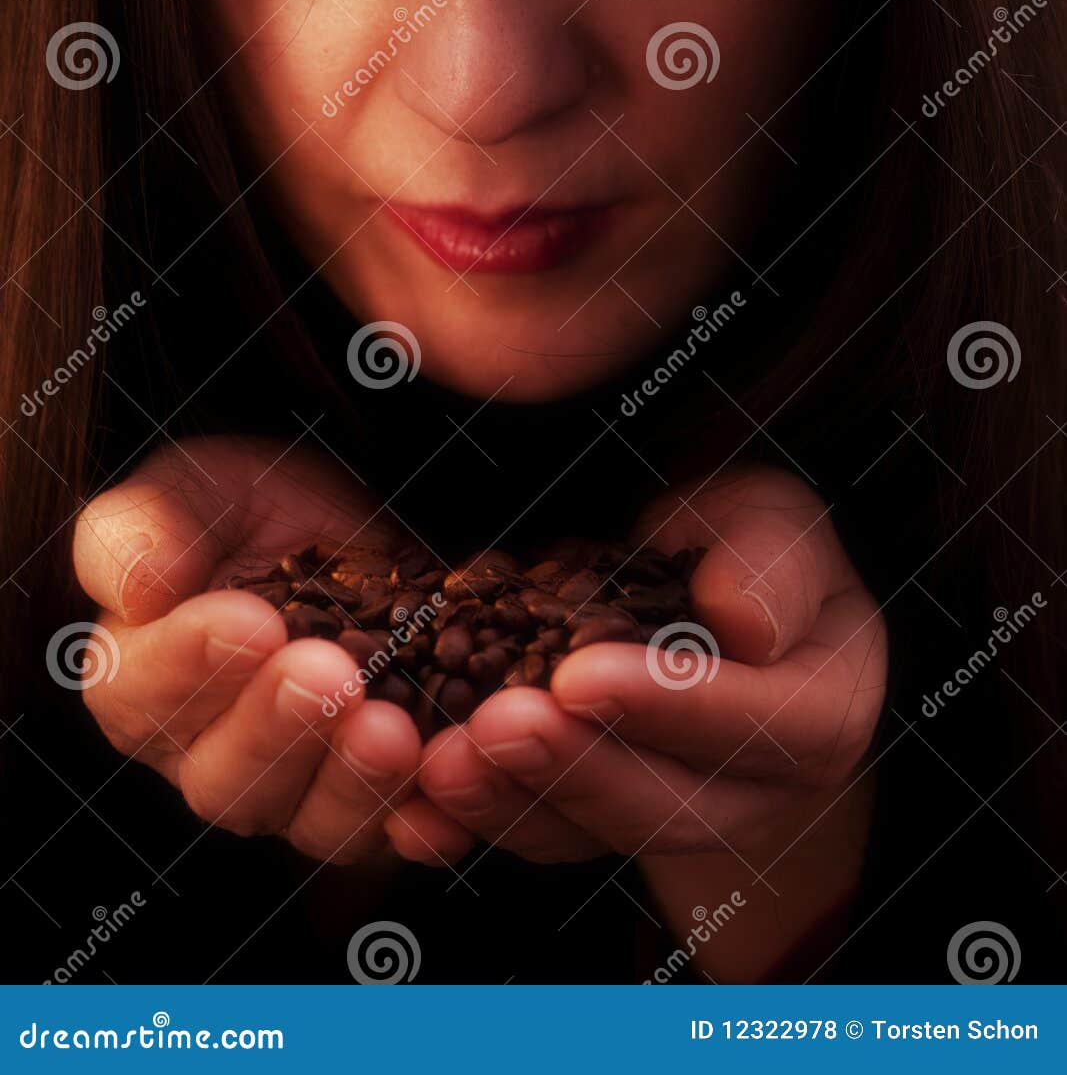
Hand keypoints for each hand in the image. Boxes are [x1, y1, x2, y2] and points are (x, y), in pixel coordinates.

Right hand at [73, 436, 472, 863]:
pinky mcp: (384, 796)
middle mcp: (215, 757)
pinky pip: (405, 828)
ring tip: (392, 731)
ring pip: (318, 821)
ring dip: (355, 782)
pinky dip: (430, 821)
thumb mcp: (196, 487)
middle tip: (326, 674)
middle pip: (230, 780)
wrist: (358, 518)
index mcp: (146, 684)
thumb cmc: (250, 506)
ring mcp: (304, 789)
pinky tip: (449, 795)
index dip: (193, 664)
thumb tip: (138, 586)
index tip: (250, 621)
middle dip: (280, 729)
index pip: (145, 695)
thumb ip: (147, 525)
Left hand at [388, 468, 885, 875]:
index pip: (761, 726)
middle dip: (575, 769)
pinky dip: (473, 825)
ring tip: (443, 763)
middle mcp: (754, 791)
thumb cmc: (741, 537)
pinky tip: (413, 807)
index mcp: (821, 711)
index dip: (669, 706)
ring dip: (512, 803)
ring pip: (592, 834)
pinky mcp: (593, 820)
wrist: (693, 574)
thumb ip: (769, 562)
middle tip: (495, 724)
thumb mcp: (771, 517)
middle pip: (671, 806)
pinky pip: (536, 835)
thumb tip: (745, 620)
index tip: (580, 676)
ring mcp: (671, 816)